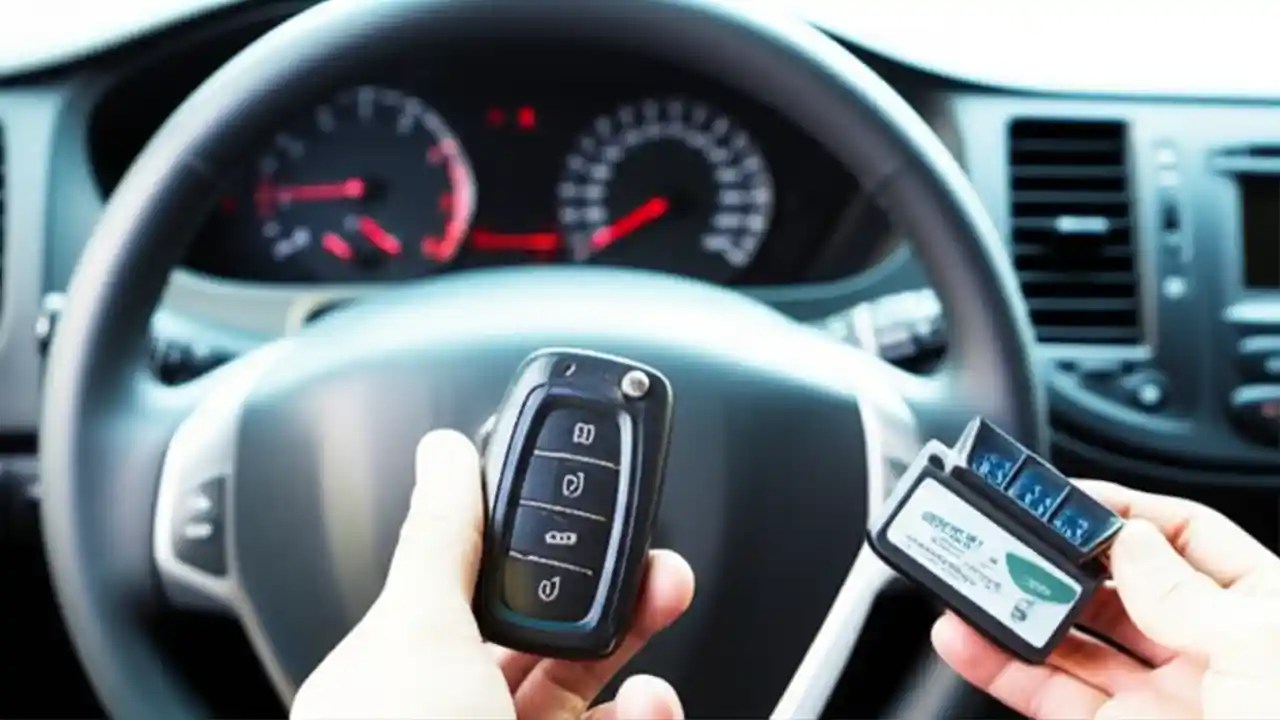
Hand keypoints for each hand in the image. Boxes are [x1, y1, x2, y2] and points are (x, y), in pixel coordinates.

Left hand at [291, 430, 695, 718]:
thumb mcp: (414, 638)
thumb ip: (441, 543)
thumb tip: (442, 456)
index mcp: (403, 668)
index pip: (473, 580)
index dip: (530, 538)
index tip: (582, 505)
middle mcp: (454, 715)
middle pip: (544, 632)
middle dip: (605, 589)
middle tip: (651, 561)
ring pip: (585, 689)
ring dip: (634, 649)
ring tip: (664, 609)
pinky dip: (644, 715)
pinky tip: (651, 704)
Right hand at [931, 480, 1279, 718]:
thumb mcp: (1261, 648)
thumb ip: (1184, 591)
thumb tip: (1128, 538)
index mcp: (1259, 610)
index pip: (1183, 537)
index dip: (1123, 511)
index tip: (1064, 498)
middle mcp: (1205, 650)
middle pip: (1114, 586)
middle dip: (1056, 558)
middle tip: (1001, 537)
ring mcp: (1159, 699)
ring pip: (1072, 640)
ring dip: (1015, 609)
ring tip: (968, 581)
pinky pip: (1051, 695)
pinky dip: (1002, 666)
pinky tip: (968, 640)